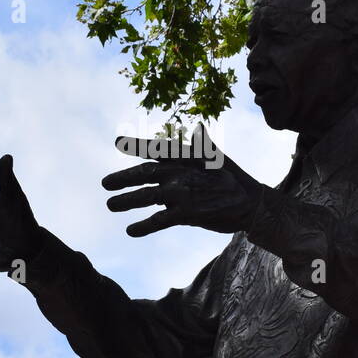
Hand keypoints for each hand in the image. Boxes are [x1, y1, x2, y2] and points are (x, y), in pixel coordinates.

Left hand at [103, 125, 264, 236]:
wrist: (252, 203)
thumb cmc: (234, 178)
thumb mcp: (218, 156)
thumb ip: (202, 144)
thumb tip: (199, 127)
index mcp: (188, 157)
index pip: (158, 149)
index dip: (137, 145)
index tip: (118, 142)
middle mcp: (182, 172)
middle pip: (145, 173)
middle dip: (123, 177)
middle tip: (105, 183)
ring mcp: (183, 193)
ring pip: (146, 196)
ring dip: (126, 200)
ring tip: (110, 204)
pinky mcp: (187, 214)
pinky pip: (159, 220)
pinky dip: (143, 226)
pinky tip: (131, 230)